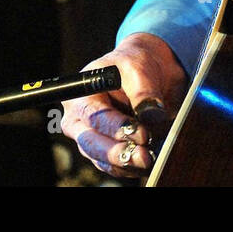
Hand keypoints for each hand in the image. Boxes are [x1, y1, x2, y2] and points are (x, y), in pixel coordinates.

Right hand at [62, 33, 186, 178]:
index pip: (94, 117)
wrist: (149, 70)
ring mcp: (92, 138)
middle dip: (117, 153)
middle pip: (91, 143)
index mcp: (81, 94)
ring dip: (126, 164)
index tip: (141, 133)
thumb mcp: (139, 68)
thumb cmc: (136, 64)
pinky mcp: (107, 152)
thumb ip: (144, 91)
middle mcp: (80, 119)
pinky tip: (149, 163)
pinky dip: (131, 168)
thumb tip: (152, 114)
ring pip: (102, 160)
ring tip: (150, 160)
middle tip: (143, 156)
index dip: (117, 128)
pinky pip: (115, 167)